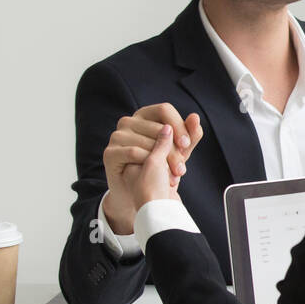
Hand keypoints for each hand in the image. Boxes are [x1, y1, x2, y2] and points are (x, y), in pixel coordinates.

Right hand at [102, 104, 202, 233]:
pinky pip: (133, 152)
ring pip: (147, 142)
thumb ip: (190, 135)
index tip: (186, 145)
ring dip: (165, 161)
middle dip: (174, 150)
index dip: (178, 125)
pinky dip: (149, 164)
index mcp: (145, 115)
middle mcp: (128, 121)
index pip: (164, 109)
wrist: (142, 194)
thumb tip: (195, 117)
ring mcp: (117, 135)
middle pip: (158, 127)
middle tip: (182, 168)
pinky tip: (159, 176)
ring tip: (175, 177)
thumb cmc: (162, 167)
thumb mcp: (180, 151)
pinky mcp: (110, 152)